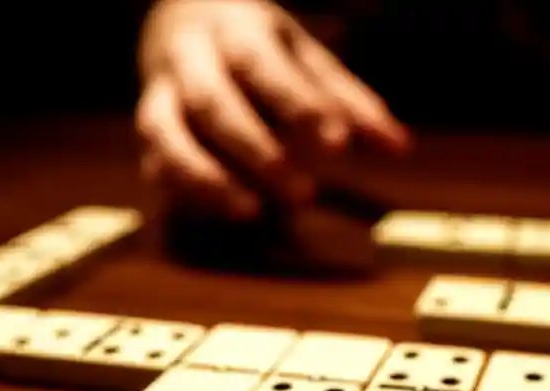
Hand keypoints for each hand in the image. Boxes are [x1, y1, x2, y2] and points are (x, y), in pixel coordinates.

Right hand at [136, 0, 408, 217]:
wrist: (181, 16)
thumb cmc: (257, 45)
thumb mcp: (308, 59)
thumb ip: (350, 104)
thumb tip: (399, 148)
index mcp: (236, 30)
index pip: (262, 65)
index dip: (297, 105)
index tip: (337, 144)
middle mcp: (190, 59)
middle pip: (212, 103)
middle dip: (257, 151)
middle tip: (303, 194)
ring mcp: (160, 94)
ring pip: (167, 135)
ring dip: (206, 179)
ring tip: (251, 212)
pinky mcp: (150, 131)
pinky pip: (155, 164)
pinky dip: (186, 192)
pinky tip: (227, 212)